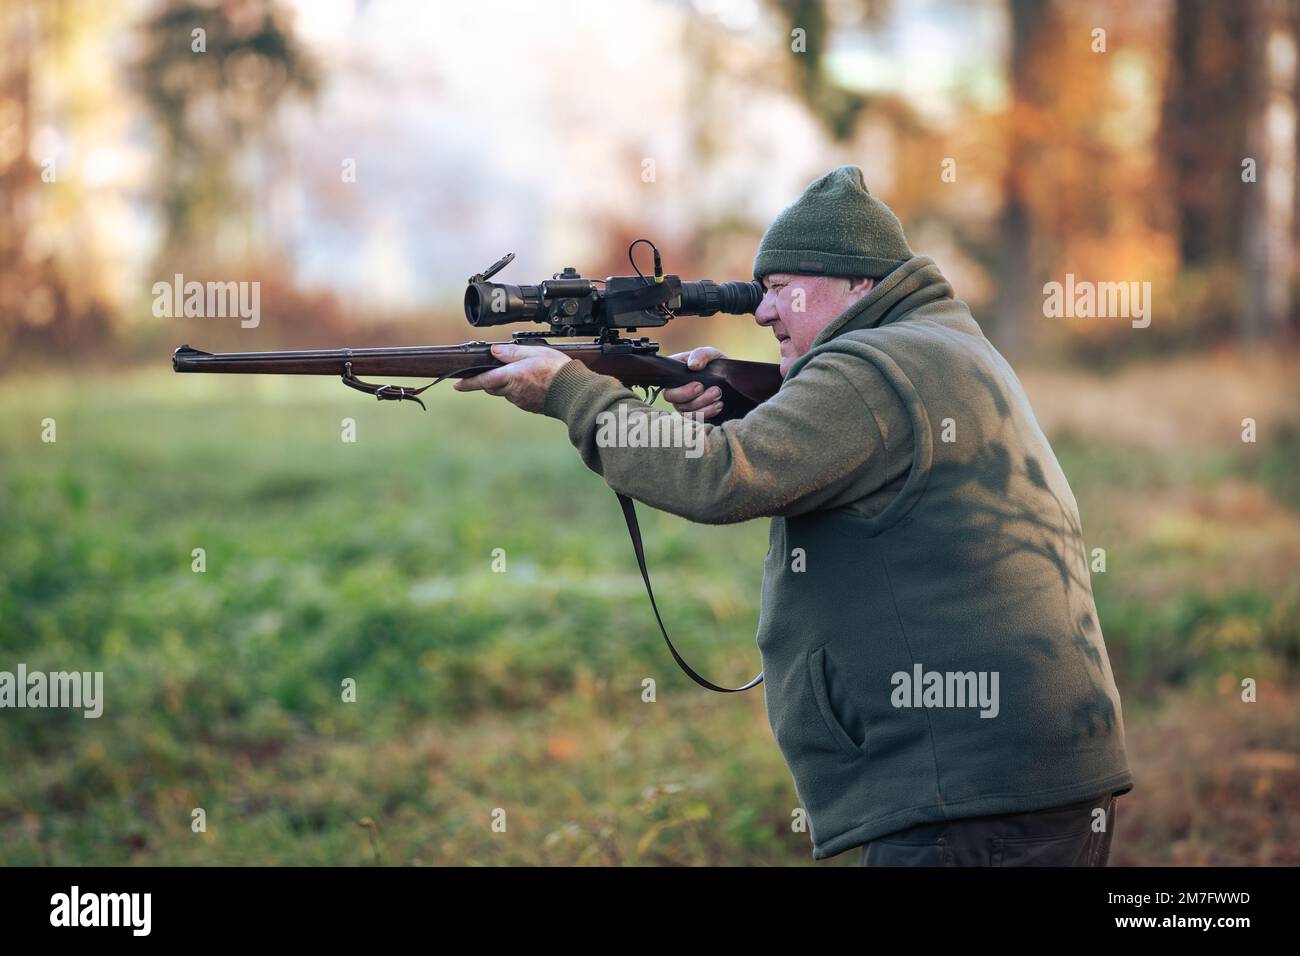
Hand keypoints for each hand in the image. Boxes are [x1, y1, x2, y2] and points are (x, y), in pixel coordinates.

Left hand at [453, 343, 572, 413]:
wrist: (573, 391)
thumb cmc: (556, 370)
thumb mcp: (534, 352)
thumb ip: (512, 352)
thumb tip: (494, 350)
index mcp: (511, 377)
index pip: (483, 380)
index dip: (468, 383)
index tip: (456, 385)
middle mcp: (513, 391)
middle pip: (493, 387)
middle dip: (490, 379)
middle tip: (495, 370)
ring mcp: (521, 401)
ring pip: (505, 392)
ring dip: (507, 384)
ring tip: (524, 373)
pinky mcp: (529, 406)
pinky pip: (517, 397)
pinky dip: (519, 390)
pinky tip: (532, 383)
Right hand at [662, 346, 726, 418]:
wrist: (728, 378)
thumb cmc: (714, 364)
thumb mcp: (710, 354)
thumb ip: (701, 355)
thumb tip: (693, 365)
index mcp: (674, 373)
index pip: (666, 384)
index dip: (680, 390)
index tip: (700, 385)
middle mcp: (674, 389)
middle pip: (673, 399)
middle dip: (693, 398)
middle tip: (714, 391)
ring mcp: (682, 403)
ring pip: (684, 411)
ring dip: (703, 406)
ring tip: (719, 396)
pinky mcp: (692, 413)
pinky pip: (694, 418)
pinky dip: (707, 413)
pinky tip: (718, 405)